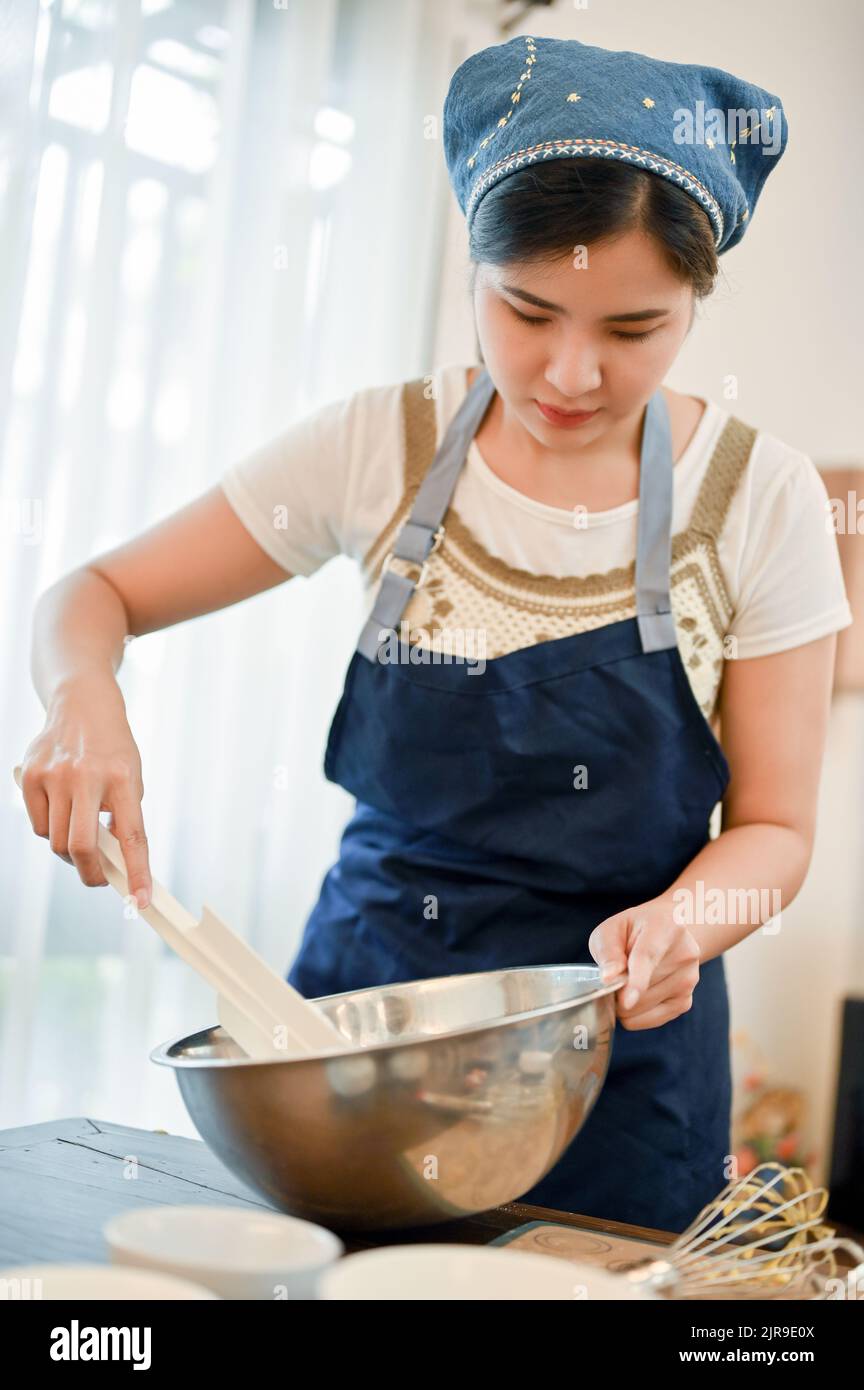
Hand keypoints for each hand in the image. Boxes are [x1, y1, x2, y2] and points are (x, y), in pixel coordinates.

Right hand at [18, 676, 151, 908]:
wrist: (81, 705)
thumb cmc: (112, 750)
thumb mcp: (130, 777)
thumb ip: (123, 817)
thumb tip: (115, 865)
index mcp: (121, 777)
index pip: (131, 835)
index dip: (137, 872)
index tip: (140, 900)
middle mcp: (86, 776)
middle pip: (81, 847)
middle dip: (91, 873)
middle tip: (100, 879)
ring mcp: (53, 776)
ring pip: (57, 841)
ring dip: (71, 851)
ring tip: (82, 832)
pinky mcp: (29, 776)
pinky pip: (39, 826)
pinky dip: (51, 830)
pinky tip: (62, 811)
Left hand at [588, 898, 700, 1030]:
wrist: (667, 933)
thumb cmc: (635, 930)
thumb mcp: (612, 929)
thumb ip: (607, 951)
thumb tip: (609, 978)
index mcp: (666, 927)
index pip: (648, 957)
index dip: (636, 981)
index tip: (626, 1002)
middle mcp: (685, 954)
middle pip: (642, 989)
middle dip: (618, 990)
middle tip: (615, 974)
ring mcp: (688, 980)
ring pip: (642, 1008)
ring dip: (625, 1002)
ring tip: (629, 978)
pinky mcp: (685, 1001)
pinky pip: (649, 1020)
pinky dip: (635, 1014)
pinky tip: (637, 993)